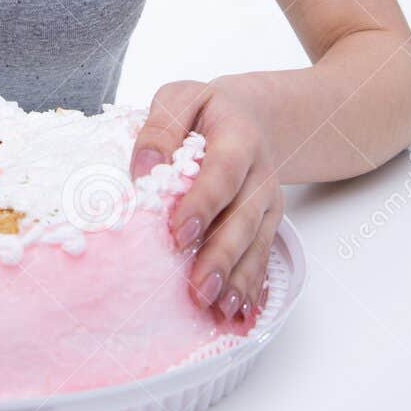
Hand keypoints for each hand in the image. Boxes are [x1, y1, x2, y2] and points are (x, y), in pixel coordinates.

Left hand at [130, 79, 283, 323]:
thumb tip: (143, 170)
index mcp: (238, 138)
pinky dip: (251, 286)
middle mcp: (260, 173)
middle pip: (244, 217)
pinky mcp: (268, 223)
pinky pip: (263, 257)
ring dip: (237, 278)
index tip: (179, 233)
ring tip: (217, 307)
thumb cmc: (203, 111)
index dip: (204, 204)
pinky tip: (237, 312)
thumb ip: (161, 129)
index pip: (223, 173)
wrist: (248, 117)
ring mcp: (268, 202)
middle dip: (221, 255)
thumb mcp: (179, 99)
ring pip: (256, 243)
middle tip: (197, 286)